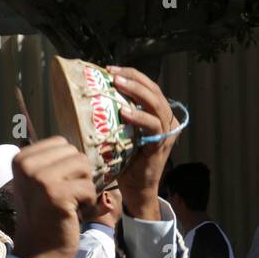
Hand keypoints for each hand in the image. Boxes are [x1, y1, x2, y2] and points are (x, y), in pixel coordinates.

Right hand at [11, 138, 97, 257]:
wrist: (39, 251)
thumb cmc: (46, 217)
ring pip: (84, 167)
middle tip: (66, 198)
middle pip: (75, 153)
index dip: (70, 166)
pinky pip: (89, 187)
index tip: (59, 187)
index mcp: (21, 158)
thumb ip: (57, 162)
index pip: (62, 143)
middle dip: (79, 176)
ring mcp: (40, 178)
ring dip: (84, 188)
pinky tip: (73, 213)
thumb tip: (86, 145)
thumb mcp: (42, 183)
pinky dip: (88, 203)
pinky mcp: (56, 193)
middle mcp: (27, 165)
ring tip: (70, 204)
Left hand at [107, 66, 181, 221]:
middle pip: (153, 90)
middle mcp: (166, 120)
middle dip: (133, 77)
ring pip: (156, 103)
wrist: (135, 188)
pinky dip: (139, 117)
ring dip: (136, 91)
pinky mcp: (160, 145)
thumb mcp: (122, 131)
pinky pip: (154, 126)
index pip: (148, 86)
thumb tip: (92, 93)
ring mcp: (166, 132)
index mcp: (157, 114)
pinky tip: (125, 112)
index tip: (110, 69)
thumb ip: (117, 114)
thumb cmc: (125, 160)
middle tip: (112, 73)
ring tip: (117, 84)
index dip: (131, 74)